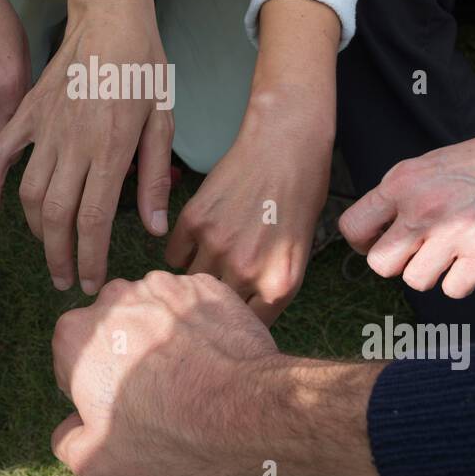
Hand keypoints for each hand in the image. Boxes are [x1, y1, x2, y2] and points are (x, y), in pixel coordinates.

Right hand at [0, 0, 172, 293]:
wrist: (111, 18)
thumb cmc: (145, 69)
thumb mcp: (163, 121)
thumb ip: (155, 176)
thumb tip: (152, 227)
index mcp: (110, 150)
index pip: (93, 220)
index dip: (88, 258)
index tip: (89, 282)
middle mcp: (73, 145)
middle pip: (57, 217)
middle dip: (59, 256)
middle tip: (64, 281)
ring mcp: (44, 129)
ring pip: (29, 194)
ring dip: (36, 230)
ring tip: (48, 249)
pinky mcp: (26, 113)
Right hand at [51, 271, 395, 475]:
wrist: (243, 414)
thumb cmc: (165, 437)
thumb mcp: (95, 461)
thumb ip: (67, 440)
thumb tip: (70, 428)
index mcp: (75, 335)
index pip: (72, 358)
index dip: (91, 386)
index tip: (118, 407)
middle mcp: (114, 298)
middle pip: (112, 326)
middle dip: (124, 352)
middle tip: (155, 392)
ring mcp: (164, 286)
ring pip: (154, 311)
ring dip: (162, 335)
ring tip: (189, 375)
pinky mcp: (206, 286)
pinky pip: (193, 306)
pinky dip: (199, 326)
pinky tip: (213, 358)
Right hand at [167, 85, 332, 324]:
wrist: (284, 148)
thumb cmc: (300, 197)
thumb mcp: (298, 254)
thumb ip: (269, 287)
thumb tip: (239, 312)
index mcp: (278, 286)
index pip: (247, 327)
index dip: (239, 320)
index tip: (232, 314)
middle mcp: (246, 271)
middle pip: (214, 309)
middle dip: (213, 302)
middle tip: (215, 286)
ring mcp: (216, 246)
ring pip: (190, 284)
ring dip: (194, 277)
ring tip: (208, 258)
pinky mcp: (193, 221)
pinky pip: (174, 255)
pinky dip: (182, 251)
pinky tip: (199, 236)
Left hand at [339, 112, 474, 298]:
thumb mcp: (426, 166)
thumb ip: (396, 197)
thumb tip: (372, 233)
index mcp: (401, 182)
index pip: (352, 227)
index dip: (363, 242)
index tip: (379, 241)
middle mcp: (422, 208)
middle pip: (380, 265)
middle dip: (396, 263)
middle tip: (417, 251)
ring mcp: (453, 232)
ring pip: (415, 281)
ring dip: (431, 272)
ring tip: (449, 250)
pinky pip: (453, 290)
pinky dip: (461, 280)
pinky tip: (471, 258)